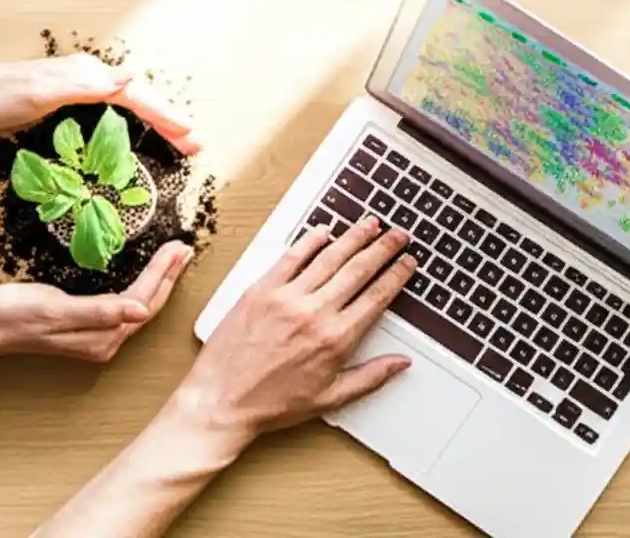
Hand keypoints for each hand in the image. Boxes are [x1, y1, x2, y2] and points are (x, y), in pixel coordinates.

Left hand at [0, 53, 200, 153]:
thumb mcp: (43, 93)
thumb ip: (87, 86)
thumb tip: (131, 78)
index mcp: (87, 74)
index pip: (138, 96)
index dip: (166, 116)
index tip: (190, 136)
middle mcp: (88, 75)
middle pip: (140, 96)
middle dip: (169, 119)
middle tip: (195, 144)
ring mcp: (78, 84)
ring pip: (129, 100)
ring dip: (156, 118)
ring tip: (179, 138)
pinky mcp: (68, 95)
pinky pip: (114, 106)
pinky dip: (134, 118)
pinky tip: (136, 129)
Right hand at [0, 241, 192, 361]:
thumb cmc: (15, 314)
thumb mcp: (57, 308)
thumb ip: (100, 311)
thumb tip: (139, 310)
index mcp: (103, 338)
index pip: (142, 300)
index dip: (163, 273)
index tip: (177, 247)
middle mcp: (105, 341)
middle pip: (147, 304)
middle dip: (168, 276)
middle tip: (185, 248)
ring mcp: (97, 336)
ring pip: (138, 305)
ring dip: (159, 281)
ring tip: (174, 258)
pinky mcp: (87, 327)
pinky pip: (124, 305)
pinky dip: (140, 285)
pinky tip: (145, 275)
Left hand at [174, 217, 414, 441]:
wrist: (221, 401)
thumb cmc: (271, 403)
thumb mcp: (330, 398)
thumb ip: (370, 377)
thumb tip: (401, 362)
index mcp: (336, 339)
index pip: (377, 296)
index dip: (397, 275)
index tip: (408, 262)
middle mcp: (315, 313)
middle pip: (359, 269)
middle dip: (383, 248)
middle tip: (398, 234)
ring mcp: (287, 298)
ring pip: (329, 257)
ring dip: (354, 237)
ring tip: (370, 225)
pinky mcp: (260, 290)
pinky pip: (291, 257)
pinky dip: (309, 241)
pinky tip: (324, 230)